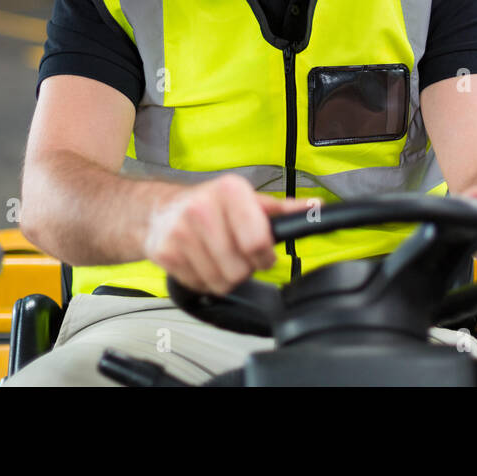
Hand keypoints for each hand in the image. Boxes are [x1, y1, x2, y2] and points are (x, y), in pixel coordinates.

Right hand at [143, 173, 306, 294]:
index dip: (265, 256)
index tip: (263, 254)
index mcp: (230, 191)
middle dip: (243, 268)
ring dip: (224, 277)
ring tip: (218, 256)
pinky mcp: (165, 253)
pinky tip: (200, 261)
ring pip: (220, 282)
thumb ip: (282, 209)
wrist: (160, 209)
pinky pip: (199, 285)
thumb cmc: (210, 203)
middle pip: (240, 269)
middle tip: (236, 253)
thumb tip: (316, 208)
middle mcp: (203, 208)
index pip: (258, 242)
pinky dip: (203, 280)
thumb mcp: (247, 199)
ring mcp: (181, 232)